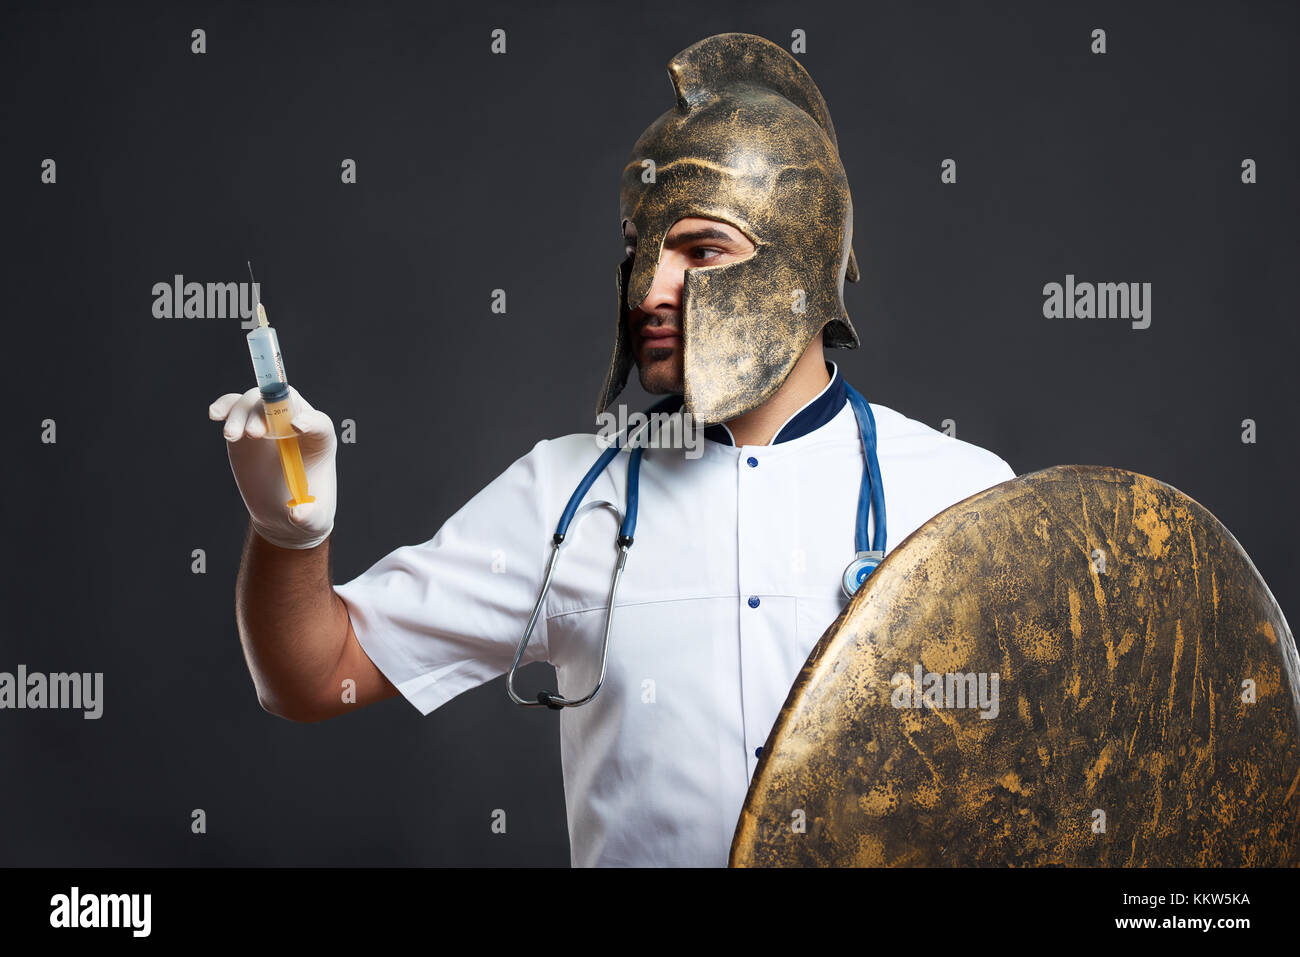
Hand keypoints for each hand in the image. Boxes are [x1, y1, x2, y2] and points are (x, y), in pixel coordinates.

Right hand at [209, 386, 337, 548]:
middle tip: (253, 433)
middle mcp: (296, 425)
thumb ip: (309, 517)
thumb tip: (298, 513)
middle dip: (269, 412)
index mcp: (320, 442)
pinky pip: (235, 407)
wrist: (282, 510)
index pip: (319, 423)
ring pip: (256, 402)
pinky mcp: (246, 427)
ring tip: (232, 435)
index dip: (311, 421)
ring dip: (243, 413)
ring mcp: (269, 423)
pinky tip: (215, 415)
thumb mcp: (313, 519)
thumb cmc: (306, 510)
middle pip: (285, 404)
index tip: (297, 426)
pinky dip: (225, 407)